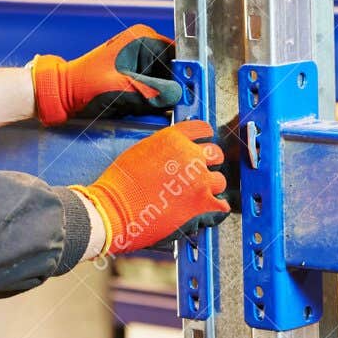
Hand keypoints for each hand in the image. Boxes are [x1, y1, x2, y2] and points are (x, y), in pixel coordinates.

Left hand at [31, 24, 181, 125]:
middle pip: (174, 69)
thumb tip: (183, 96)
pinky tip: (156, 111)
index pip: (179, 56)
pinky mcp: (133, 74)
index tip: (198, 94)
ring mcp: (138, 60)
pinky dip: (155, 100)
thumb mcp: (124, 90)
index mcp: (142, 39)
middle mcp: (143, 45)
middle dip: (178, 89)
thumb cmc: (85, 86)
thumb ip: (155, 92)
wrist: (61, 93)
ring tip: (169, 112)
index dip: (190, 76)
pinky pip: (153, 87)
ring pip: (164, 80)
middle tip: (187, 109)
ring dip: (166, 97)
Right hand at [73, 120, 229, 254]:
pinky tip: (206, 208)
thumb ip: (162, 148)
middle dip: (209, 163)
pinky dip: (215, 207)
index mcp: (173, 139)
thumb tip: (171, 154)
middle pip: (215, 153)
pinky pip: (222, 204)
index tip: (203, 144)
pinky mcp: (202, 204)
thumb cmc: (120, 184)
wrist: (115, 209)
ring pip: (219, 181)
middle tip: (198, 173)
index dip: (204, 137)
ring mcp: (199, 180)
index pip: (202, 128)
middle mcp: (190, 155)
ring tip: (197, 195)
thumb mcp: (139, 151)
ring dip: (210, 188)